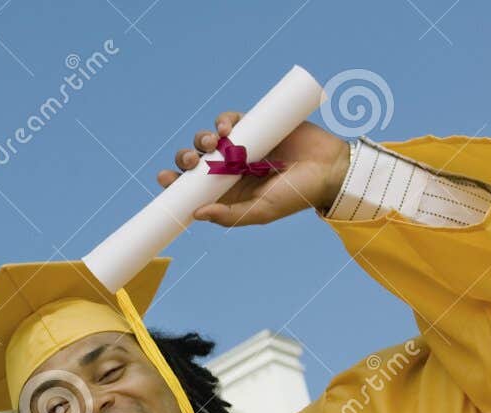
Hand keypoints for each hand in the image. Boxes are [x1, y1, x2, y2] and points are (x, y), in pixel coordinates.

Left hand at [158, 110, 350, 226]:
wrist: (327, 169)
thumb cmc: (295, 196)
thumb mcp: (260, 212)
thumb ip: (230, 215)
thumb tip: (196, 214)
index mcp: (225, 190)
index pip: (191, 186)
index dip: (173, 182)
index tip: (163, 178)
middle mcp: (228, 168)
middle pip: (194, 161)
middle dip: (185, 159)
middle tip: (190, 162)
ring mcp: (240, 145)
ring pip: (208, 139)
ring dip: (201, 139)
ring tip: (211, 144)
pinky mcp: (254, 124)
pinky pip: (230, 119)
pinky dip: (222, 121)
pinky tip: (224, 129)